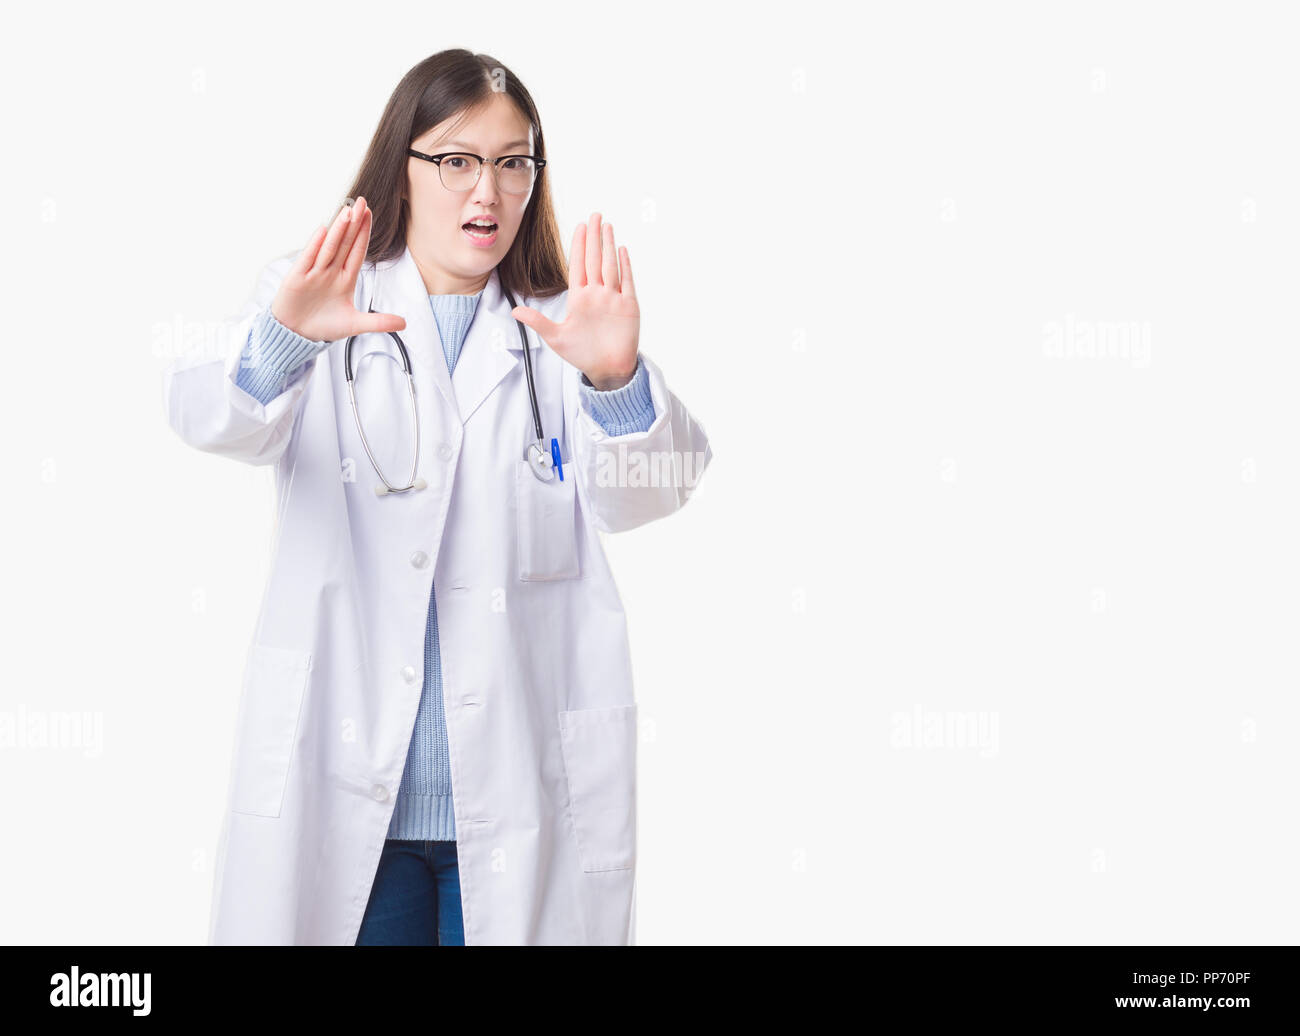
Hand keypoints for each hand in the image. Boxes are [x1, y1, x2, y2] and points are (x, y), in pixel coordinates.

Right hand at [269, 197, 405, 341]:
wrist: (296, 335)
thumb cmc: (323, 326)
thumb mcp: (354, 325)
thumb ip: (378, 322)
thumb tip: (404, 324)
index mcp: (345, 279)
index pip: (357, 252)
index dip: (363, 234)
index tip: (369, 215)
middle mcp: (330, 272)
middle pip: (344, 243)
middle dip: (354, 224)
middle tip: (362, 202)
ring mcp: (313, 273)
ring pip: (329, 248)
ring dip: (338, 230)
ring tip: (347, 211)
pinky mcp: (297, 278)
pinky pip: (308, 259)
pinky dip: (315, 245)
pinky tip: (323, 229)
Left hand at [510, 213, 639, 388]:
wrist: (607, 370)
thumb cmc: (583, 354)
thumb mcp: (556, 337)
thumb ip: (537, 321)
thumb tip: (514, 311)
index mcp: (579, 298)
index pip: (578, 265)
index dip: (578, 245)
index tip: (579, 226)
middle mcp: (596, 294)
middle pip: (594, 259)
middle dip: (594, 236)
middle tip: (594, 214)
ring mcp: (613, 298)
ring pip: (610, 266)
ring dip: (608, 245)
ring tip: (607, 225)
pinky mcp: (628, 306)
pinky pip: (627, 281)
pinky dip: (625, 265)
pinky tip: (622, 250)